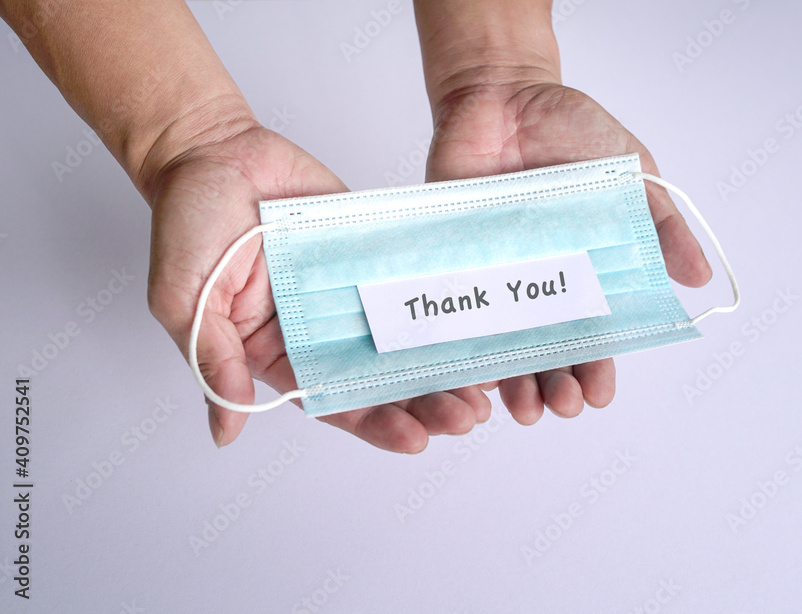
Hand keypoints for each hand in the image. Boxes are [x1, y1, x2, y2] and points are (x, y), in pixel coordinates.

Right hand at [147, 125, 489, 451]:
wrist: (214, 150)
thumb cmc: (188, 223)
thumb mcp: (186, 300)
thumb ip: (213, 362)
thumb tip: (224, 432)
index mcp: (276, 351)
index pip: (332, 401)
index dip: (374, 424)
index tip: (415, 439)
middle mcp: (317, 330)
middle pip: (378, 381)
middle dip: (423, 404)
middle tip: (464, 417)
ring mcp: (345, 293)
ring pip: (401, 341)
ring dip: (440, 368)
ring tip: (481, 388)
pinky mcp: (366, 256)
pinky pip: (405, 286)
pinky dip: (436, 309)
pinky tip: (470, 326)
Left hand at [424, 75, 712, 424]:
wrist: (505, 92)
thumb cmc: (573, 131)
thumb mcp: (633, 175)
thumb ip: (662, 226)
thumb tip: (699, 278)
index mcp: (580, 272)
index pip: (589, 336)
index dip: (596, 368)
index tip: (600, 393)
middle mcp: (533, 283)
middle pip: (543, 352)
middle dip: (554, 387)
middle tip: (561, 405)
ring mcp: (490, 272)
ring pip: (496, 344)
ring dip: (509, 381)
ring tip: (521, 405)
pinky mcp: (447, 254)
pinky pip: (447, 306)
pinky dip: (454, 341)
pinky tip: (468, 370)